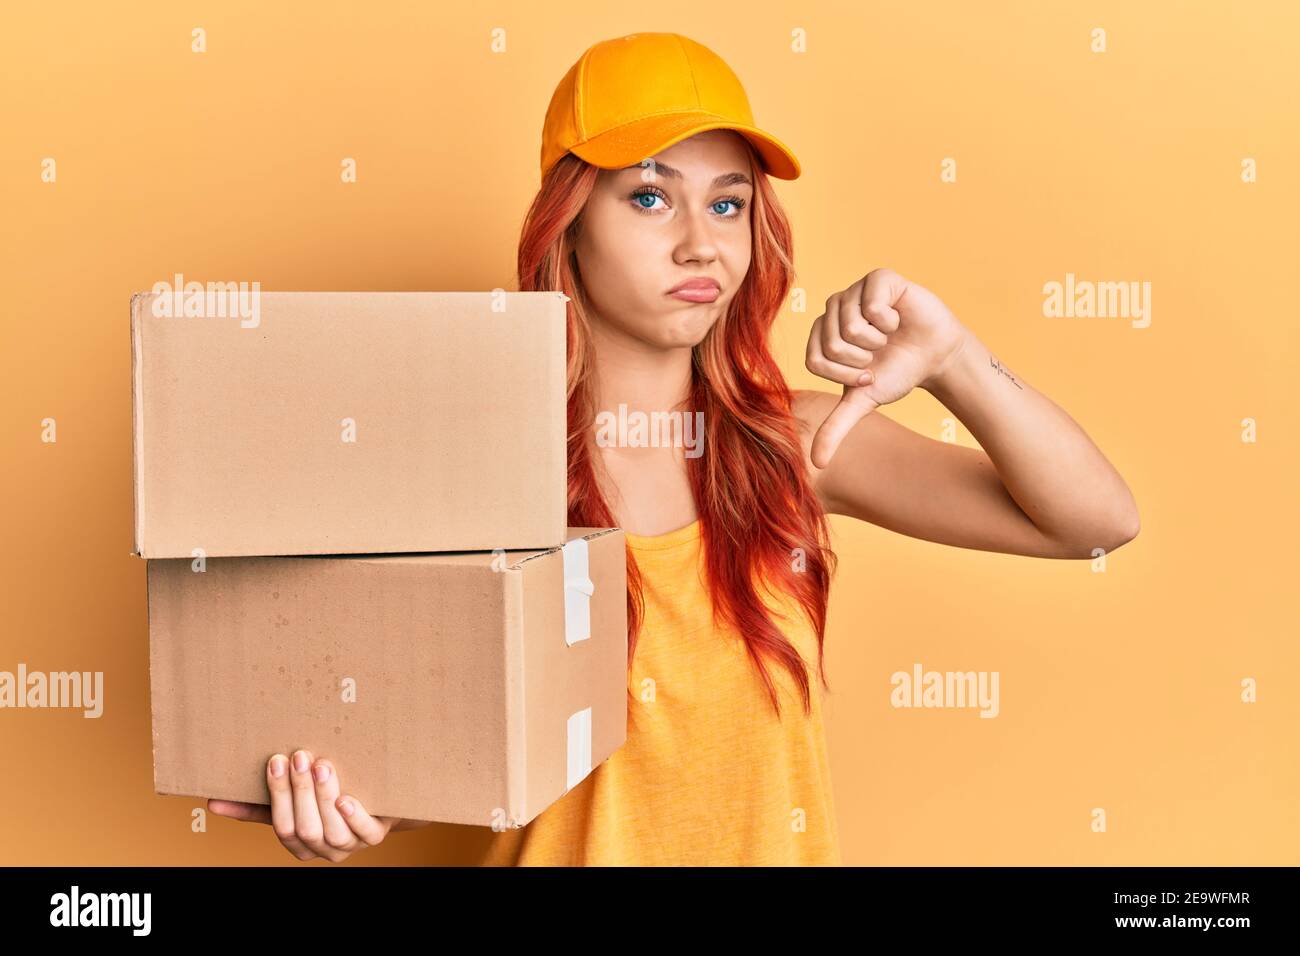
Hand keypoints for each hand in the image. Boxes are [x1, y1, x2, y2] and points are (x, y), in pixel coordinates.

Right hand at [208, 750, 423, 861]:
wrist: (380, 801)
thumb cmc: (325, 799)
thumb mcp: (293, 801)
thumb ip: (258, 804)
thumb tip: (212, 801)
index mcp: (298, 843)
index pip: (281, 825)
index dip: (276, 794)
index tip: (273, 760)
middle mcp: (322, 849)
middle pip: (304, 827)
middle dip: (299, 791)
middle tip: (299, 756)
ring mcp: (349, 845)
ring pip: (331, 831)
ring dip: (324, 797)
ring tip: (322, 765)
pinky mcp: (375, 835)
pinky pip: (364, 833)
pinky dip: (353, 817)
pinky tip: (346, 798)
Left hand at [805, 268, 969, 467]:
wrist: (935, 355)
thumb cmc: (896, 372)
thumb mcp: (864, 400)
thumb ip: (836, 427)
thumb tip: (816, 464)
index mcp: (820, 335)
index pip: (815, 361)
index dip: (845, 375)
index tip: (867, 372)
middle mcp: (832, 309)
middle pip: (832, 345)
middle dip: (863, 360)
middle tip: (880, 354)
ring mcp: (853, 291)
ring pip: (849, 327)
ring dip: (878, 341)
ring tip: (888, 336)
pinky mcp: (878, 278)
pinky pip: (871, 306)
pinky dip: (889, 322)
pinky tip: (897, 320)